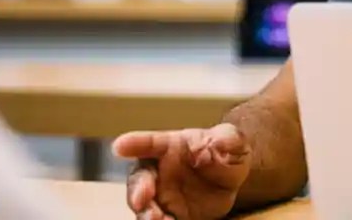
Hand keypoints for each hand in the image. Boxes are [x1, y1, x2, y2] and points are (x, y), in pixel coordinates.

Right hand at [112, 123, 251, 219]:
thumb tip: (217, 142)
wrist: (230, 180)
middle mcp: (158, 172)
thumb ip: (227, 140)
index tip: (119, 146)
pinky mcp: (169, 217)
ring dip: (146, 214)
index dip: (134, 143)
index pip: (150, 143)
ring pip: (144, 207)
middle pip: (139, 180)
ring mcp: (160, 197)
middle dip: (137, 189)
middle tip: (142, 198)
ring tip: (156, 219)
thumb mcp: (233, 142)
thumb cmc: (224, 152)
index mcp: (169, 147)